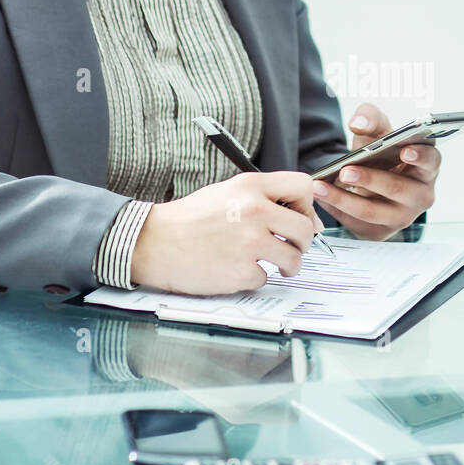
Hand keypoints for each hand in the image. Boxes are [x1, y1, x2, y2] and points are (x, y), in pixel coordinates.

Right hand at [129, 171, 320, 294]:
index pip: (302, 186)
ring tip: (269, 263)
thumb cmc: (190, 219)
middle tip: (290, 249)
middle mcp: (254, 210)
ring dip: (286, 265)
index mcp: (250, 186)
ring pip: (294, 258)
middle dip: (303, 243)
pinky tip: (236, 268)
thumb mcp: (227, 193)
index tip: (299, 219)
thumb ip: (262, 200)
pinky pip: (266, 278)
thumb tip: (302, 220)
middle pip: (305, 228)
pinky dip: (254, 277)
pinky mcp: (242, 270)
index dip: (307, 206)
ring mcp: (249, 242)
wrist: (156, 242)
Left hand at [311, 103, 439, 239]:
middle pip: (398, 189)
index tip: (405, 152)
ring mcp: (403, 216)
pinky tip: (321, 199)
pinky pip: (359, 224)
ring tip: (321, 187)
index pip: (432, 161)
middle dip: (370, 180)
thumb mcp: (376, 129)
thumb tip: (358, 123)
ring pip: (374, 211)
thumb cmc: (380, 151)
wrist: (367, 176)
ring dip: (345, 200)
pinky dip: (337, 211)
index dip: (421, 157)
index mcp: (426, 166)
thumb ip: (369, 117)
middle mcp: (420, 194)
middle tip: (344, 171)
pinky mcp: (383, 231)